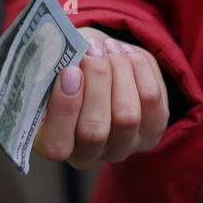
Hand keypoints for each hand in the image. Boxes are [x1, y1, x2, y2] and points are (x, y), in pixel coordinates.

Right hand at [35, 27, 169, 168]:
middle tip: (92, 49)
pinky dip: (139, 69)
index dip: (64, 109)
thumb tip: (68, 63)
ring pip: (126, 116)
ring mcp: (122, 147)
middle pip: (94, 130)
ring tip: (108, 47)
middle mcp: (88, 155)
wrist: (97, 67)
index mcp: (53, 145)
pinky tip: (126, 53)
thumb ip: (52, 70)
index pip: (57, 147)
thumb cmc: (66, 66)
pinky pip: (151, 100)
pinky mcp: (151, 131)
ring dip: (118, 71)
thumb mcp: (51, 67)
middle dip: (95, 80)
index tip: (70, 70)